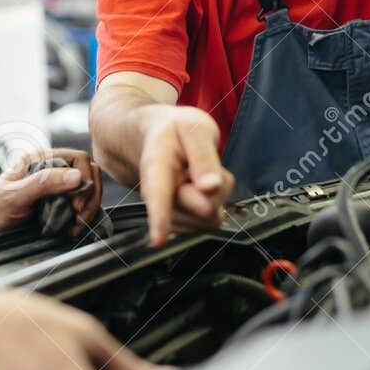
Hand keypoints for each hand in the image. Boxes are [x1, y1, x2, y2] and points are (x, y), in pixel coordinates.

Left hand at [0, 148, 103, 239]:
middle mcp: (52, 171)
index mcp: (42, 160)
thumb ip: (43, 183)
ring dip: (88, 210)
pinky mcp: (60, 205)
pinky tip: (72, 230)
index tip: (76, 204)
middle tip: (78, 218)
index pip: (79, 159)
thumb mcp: (15, 196)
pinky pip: (82, 206)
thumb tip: (76, 176)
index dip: (84, 179)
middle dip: (90, 197)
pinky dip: (83, 218)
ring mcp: (57, 189)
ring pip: (88, 191)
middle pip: (89, 175)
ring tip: (74, 227)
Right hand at [137, 105, 235, 247]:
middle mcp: (155, 195)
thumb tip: (210, 189)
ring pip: (210, 217)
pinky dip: (214, 203)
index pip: (158, 193)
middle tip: (201, 163)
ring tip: (198, 172)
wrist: (153, 139)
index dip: (159, 217)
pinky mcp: (180, 223)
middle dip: (216, 187)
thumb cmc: (175, 132)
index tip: (158, 241)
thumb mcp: (194, 128)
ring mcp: (166, 212)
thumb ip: (204, 157)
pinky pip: (211, 221)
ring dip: (216, 194)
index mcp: (155, 165)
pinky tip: (199, 186)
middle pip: (205, 206)